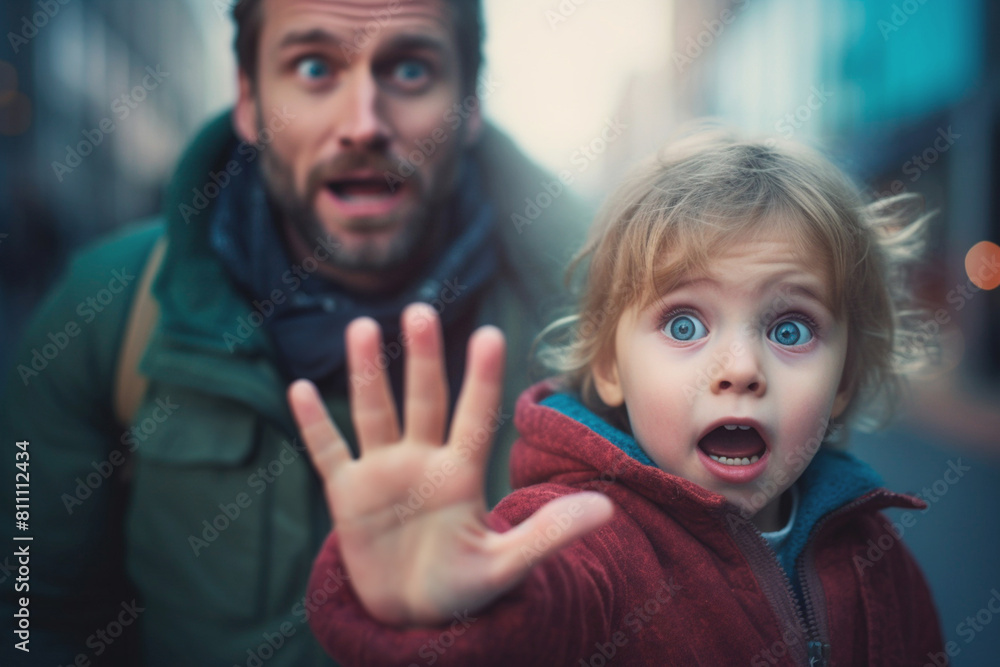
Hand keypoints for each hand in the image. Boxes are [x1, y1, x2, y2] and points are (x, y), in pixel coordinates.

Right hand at [288, 304, 612, 626]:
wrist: (412, 615)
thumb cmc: (463, 588)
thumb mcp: (507, 566)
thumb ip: (549, 534)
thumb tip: (608, 511)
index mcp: (460, 474)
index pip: (473, 416)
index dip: (480, 378)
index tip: (488, 334)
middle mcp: (421, 462)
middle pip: (422, 401)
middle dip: (421, 358)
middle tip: (421, 311)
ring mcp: (381, 474)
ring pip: (373, 414)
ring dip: (365, 374)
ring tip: (359, 326)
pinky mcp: (347, 494)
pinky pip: (327, 452)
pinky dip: (314, 424)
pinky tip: (300, 388)